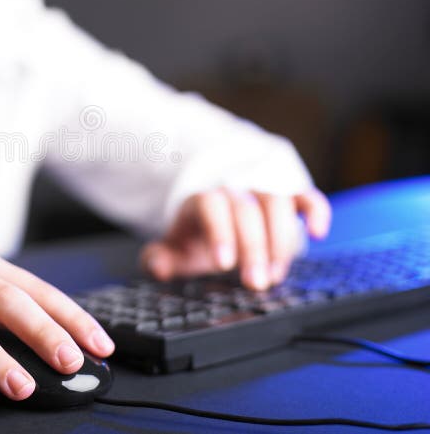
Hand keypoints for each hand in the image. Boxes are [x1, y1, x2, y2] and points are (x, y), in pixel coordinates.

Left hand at [139, 188, 330, 289]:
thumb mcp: (175, 248)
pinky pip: (307, 196)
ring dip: (281, 240)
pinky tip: (317, 233)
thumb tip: (157, 265)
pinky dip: (316, 211)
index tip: (223, 264)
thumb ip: (160, 258)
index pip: (212, 205)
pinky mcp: (291, 199)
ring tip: (276, 275)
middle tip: (255, 283)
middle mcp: (236, 191)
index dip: (220, 232)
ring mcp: (264, 192)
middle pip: (247, 210)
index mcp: (204, 201)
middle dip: (253, 248)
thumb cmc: (199, 236)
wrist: (219, 212)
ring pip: (277, 203)